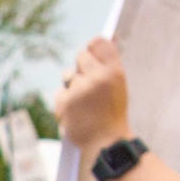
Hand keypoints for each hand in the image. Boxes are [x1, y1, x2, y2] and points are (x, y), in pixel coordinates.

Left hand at [55, 37, 131, 153]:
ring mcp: (79, 90)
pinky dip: (66, 101)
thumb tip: (106, 38)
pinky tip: (77, 112)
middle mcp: (97, 78)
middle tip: (90, 84)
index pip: (99, 42)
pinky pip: (60, 92)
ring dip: (74, 85)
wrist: (106, 143)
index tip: (93, 52)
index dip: (94, 47)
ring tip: (85, 102)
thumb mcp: (119, 86)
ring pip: (69, 75)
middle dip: (84, 67)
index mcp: (114, 72)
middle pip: (81, 56)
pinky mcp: (64, 103)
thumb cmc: (113, 114)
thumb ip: (109, 64)